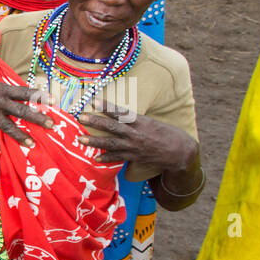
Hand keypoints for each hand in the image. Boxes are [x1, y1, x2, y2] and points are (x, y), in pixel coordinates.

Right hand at [0, 75, 53, 147]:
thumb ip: (6, 92)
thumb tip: (21, 96)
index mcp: (3, 89)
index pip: (26, 92)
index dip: (40, 96)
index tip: (54, 101)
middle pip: (21, 111)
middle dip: (37, 118)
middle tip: (51, 125)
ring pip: (8, 126)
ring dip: (20, 136)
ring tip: (31, 144)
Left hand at [76, 103, 198, 172]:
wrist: (180, 151)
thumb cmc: (166, 133)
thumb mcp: (152, 122)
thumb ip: (134, 120)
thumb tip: (118, 114)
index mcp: (141, 121)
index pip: (121, 112)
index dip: (107, 107)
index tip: (93, 101)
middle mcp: (136, 133)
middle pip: (112, 127)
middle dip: (95, 122)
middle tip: (80, 117)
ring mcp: (134, 147)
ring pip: (111, 144)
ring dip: (94, 142)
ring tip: (80, 139)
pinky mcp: (134, 157)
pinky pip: (117, 158)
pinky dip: (106, 158)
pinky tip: (95, 158)